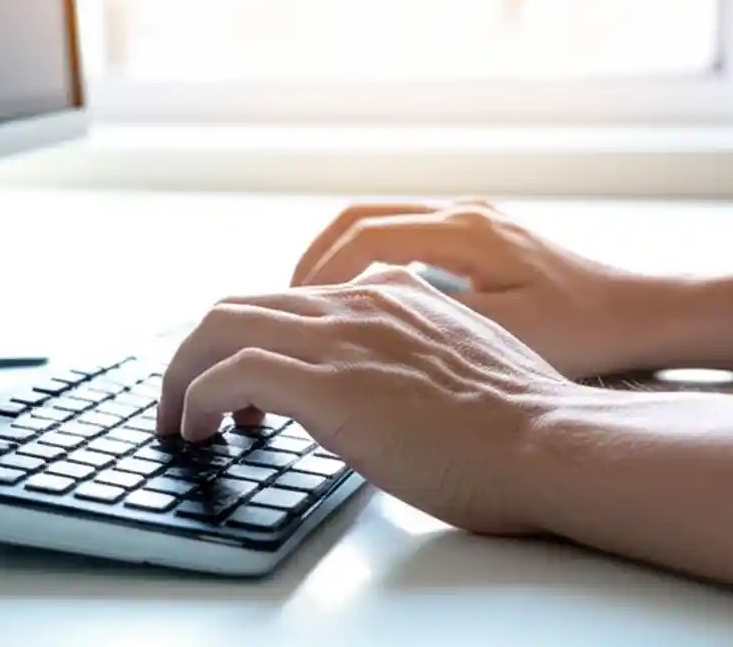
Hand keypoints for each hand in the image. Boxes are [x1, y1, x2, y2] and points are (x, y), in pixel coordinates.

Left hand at [156, 267, 595, 534]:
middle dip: (198, 350)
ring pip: (221, 326)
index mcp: (391, 294)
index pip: (290, 298)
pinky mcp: (325, 386)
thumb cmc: (521, 417)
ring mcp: (339, 340)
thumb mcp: (463, 352)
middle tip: (190, 397)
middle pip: (240, 303)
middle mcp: (357, 304)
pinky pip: (229, 373)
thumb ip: (415, 342)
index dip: (253, 337)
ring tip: (182, 418)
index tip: (244, 382)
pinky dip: (197, 396)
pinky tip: (199, 427)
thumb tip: (382, 370)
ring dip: (185, 372)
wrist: (550, 439)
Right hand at [291, 201, 666, 378]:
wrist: (649, 315)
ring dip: (340, 258)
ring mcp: (474, 222)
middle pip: (359, 216)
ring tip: (311, 304)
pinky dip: (371, 262)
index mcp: (463, 231)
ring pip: (381, 223)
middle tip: (284, 304)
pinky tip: (366, 301)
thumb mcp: (505, 335)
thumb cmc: (587, 331)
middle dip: (314, 258)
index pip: (362, 236)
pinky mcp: (484, 241)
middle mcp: (463, 214)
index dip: (318, 273)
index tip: (291, 312)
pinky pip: (407, 237)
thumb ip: (431, 324)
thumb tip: (361, 326)